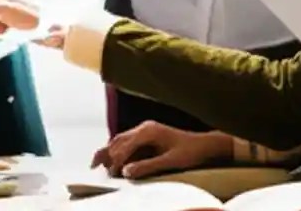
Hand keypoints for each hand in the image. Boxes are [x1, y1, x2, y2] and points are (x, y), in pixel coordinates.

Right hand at [91, 122, 232, 178]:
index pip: (124, 145)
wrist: (204, 145)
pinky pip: (128, 142)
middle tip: (95, 168)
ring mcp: (146, 130)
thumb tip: (125, 172)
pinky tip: (114, 160)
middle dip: (106, 154)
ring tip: (97, 164)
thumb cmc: (190, 152)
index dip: (116, 159)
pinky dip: (118, 151)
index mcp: (148, 131)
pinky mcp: (148, 136)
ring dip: (109, 152)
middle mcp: (144, 128)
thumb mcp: (169, 161)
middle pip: (118, 140)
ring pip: (120, 140)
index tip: (110, 172)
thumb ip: (147, 166)